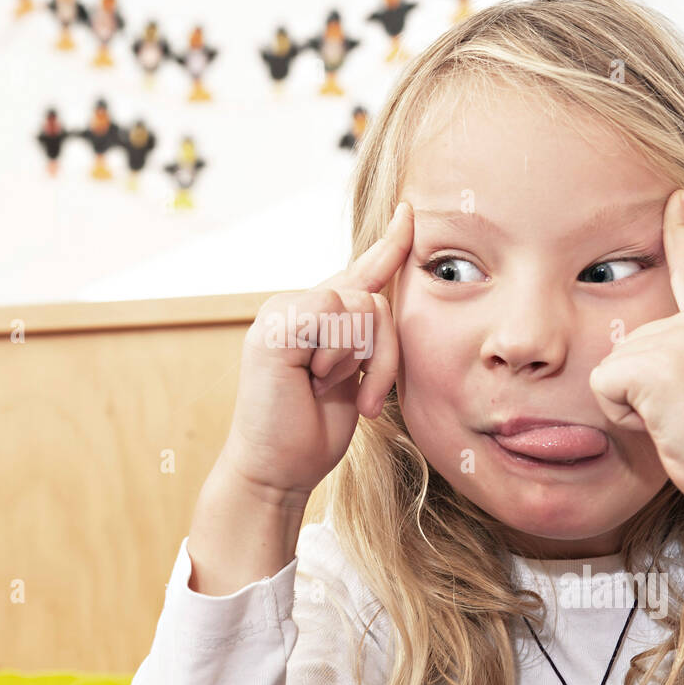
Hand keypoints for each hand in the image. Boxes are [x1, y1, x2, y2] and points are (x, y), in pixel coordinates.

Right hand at [221, 201, 413, 503]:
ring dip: (362, 358)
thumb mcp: (355, 376)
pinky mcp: (274, 327)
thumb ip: (366, 335)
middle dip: (386, 351)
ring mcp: (281, 313)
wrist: (278, 470)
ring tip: (333, 389)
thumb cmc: (313, 430)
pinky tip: (317, 381)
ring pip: (359, 304)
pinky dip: (337, 354)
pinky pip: (332, 313)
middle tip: (367, 395)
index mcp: (316, 315)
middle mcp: (296, 305)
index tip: (409, 214)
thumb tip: (385, 295)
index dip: (390, 244)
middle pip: (374, 295)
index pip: (362, 271)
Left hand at [587, 189, 683, 527]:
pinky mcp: (655, 365)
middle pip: (629, 345)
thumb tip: (654, 354)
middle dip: (642, 388)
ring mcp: (680, 339)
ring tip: (683, 420)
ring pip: (613, 367)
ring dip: (633, 404)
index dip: (682, 232)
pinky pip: (604, 386)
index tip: (677, 196)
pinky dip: (622, 414)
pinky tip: (665, 424)